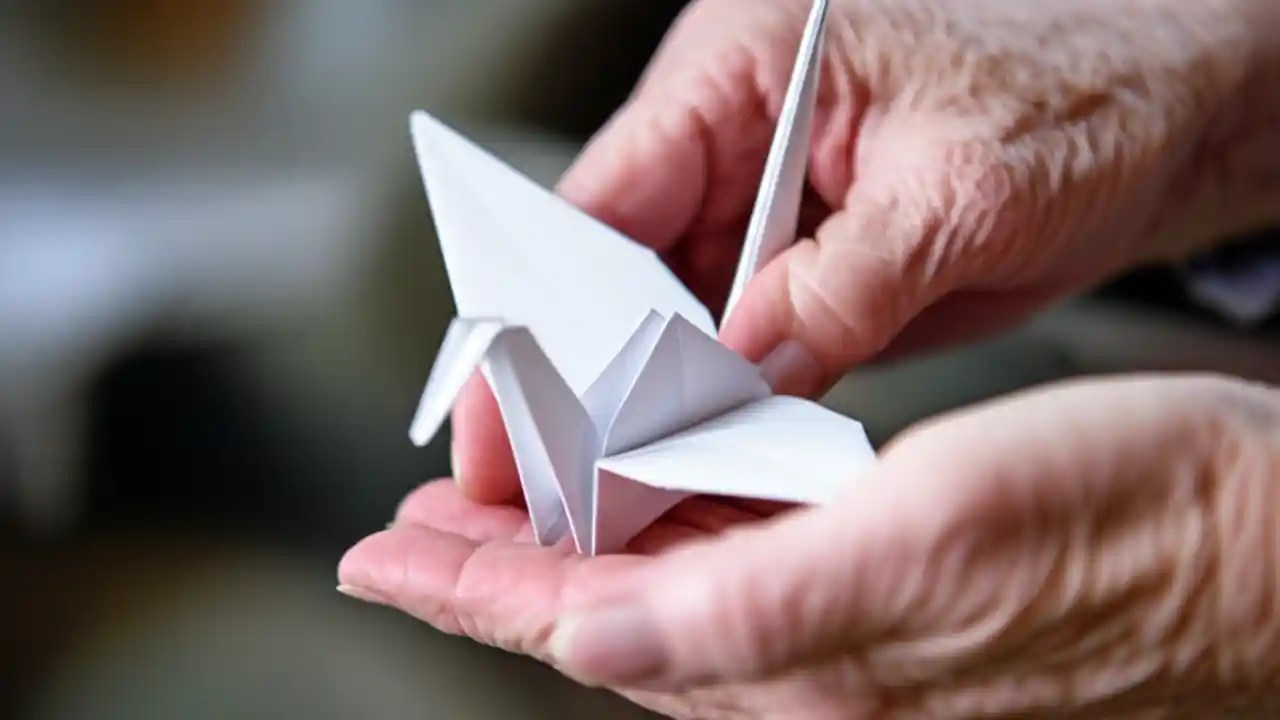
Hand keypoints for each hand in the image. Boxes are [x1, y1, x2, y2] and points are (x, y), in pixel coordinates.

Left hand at [341, 374, 1279, 717]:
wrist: (1246, 543)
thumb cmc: (1113, 533)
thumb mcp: (923, 551)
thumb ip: (752, 615)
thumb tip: (590, 639)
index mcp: (794, 660)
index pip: (582, 626)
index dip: (470, 591)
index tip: (385, 556)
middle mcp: (802, 655)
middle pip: (600, 613)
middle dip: (493, 572)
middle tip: (407, 534)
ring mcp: (839, 619)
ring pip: (656, 588)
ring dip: (564, 550)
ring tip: (489, 518)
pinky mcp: (877, 571)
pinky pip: (731, 560)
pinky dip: (658, 528)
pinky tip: (639, 502)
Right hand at [451, 0, 1271, 502]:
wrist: (1168, 111)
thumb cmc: (1085, 91)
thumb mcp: (963, 191)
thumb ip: (841, 285)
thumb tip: (739, 372)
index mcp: (744, 65)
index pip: (608, 191)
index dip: (555, 304)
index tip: (524, 397)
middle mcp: (739, 127)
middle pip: (621, 259)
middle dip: (599, 361)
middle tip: (576, 463)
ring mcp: (771, 196)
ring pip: (672, 305)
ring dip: (661, 386)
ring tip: (644, 468)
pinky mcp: (808, 253)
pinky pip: (737, 331)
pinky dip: (726, 391)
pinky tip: (717, 441)